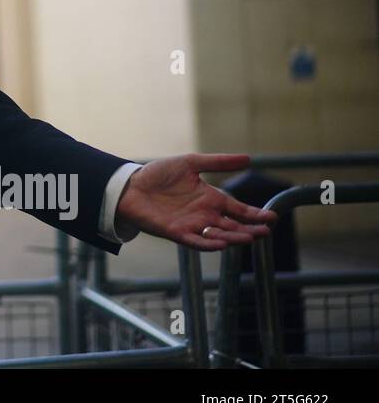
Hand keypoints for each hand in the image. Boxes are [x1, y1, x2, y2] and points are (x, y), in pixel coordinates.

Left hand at [116, 153, 277, 250]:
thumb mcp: (191, 163)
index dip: (255, 215)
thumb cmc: (158, 174)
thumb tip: (248, 158)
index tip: (272, 217)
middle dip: (249, 230)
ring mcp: (192, 225)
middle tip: (265, 231)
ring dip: (233, 237)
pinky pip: (195, 241)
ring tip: (249, 237)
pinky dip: (208, 243)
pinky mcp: (176, 232)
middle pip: (233, 226)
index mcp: (211, 199)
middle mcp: (205, 215)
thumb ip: (218, 162)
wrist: (130, 185)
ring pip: (218, 235)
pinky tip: (221, 243)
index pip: (239, 210)